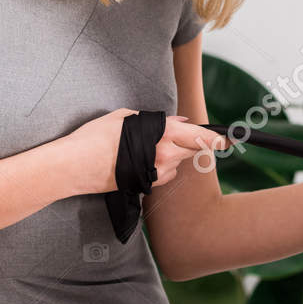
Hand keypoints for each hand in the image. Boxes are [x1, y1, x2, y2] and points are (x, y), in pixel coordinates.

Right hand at [60, 109, 226, 195]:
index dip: (216, 139)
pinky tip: (137, 161)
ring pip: (177, 163)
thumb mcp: (126, 118)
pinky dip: (159, 166)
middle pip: (190, 150)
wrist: (74, 166)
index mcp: (163, 135)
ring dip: (171, 155)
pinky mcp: (148, 186)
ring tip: (143, 147)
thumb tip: (180, 123)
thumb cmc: (96, 137)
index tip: (228, 140)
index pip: (199, 138)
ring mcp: (157, 174)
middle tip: (167, 135)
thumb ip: (158, 121)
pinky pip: (163, 174)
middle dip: (187, 142)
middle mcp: (165, 157)